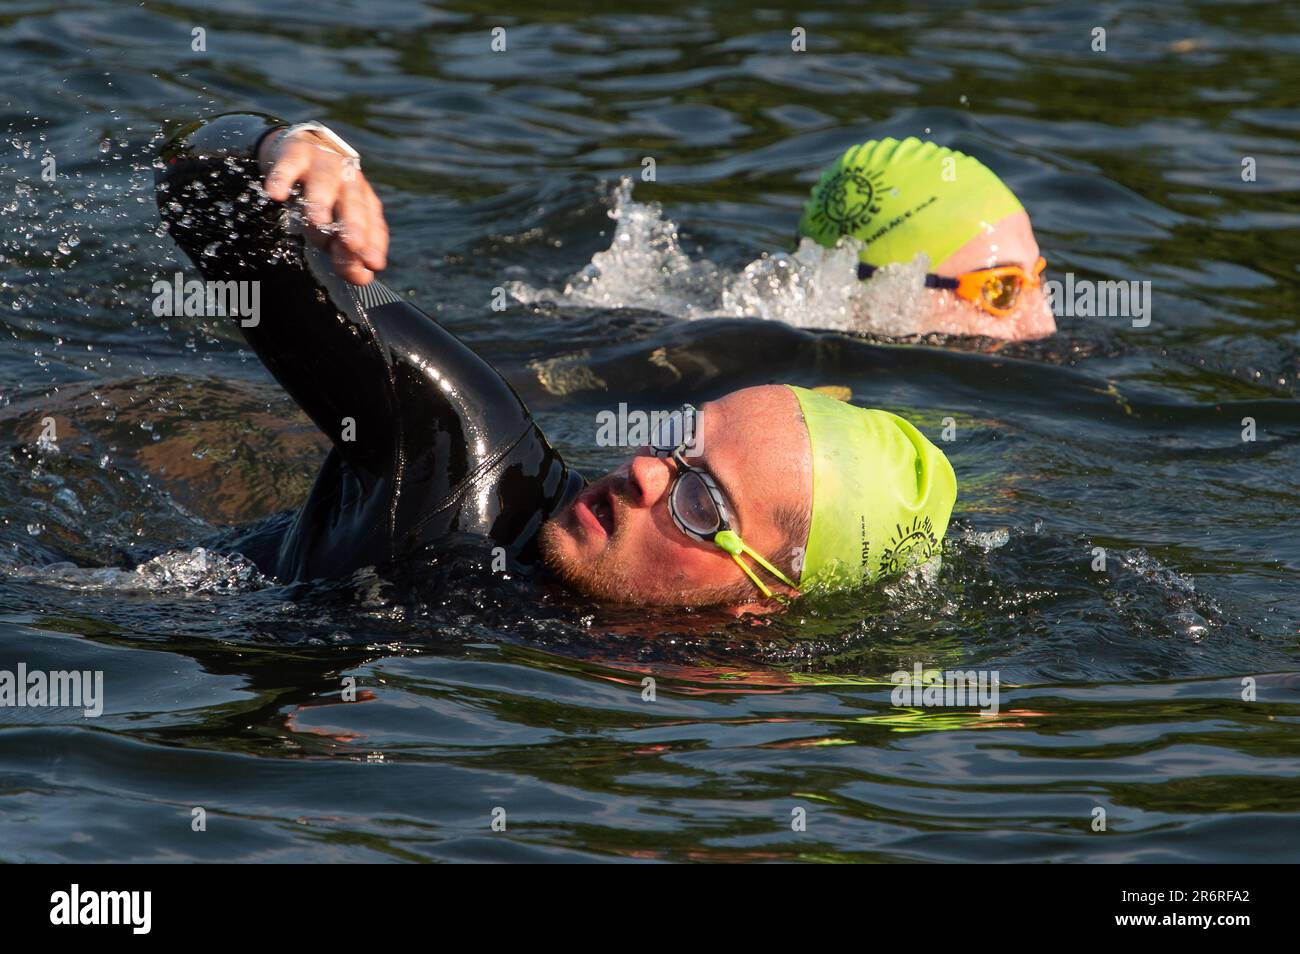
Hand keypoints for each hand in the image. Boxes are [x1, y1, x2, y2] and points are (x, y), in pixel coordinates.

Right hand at [258, 127, 388, 284]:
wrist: (304, 146)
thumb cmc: (325, 196)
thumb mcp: (337, 223)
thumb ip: (348, 251)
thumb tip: (363, 278)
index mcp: (364, 200)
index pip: (372, 224)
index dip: (373, 244)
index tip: (373, 264)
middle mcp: (349, 180)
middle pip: (353, 203)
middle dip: (353, 224)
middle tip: (353, 245)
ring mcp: (323, 164)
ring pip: (324, 183)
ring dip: (321, 201)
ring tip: (317, 221)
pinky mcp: (296, 152)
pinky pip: (288, 164)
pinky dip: (281, 177)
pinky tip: (275, 193)